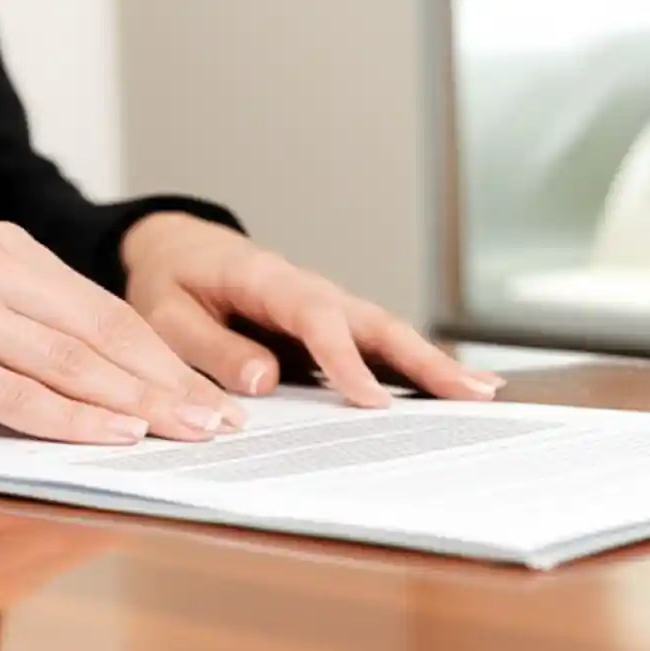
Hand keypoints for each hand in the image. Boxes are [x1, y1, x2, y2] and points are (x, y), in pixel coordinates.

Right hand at [0, 223, 241, 442]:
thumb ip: (42, 333)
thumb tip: (133, 386)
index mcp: (11, 249)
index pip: (109, 311)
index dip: (167, 359)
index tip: (213, 396)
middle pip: (102, 333)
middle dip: (168, 384)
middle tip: (219, 423)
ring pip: (68, 362)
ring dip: (135, 404)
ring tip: (186, 433)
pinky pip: (15, 393)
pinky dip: (71, 419)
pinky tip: (117, 437)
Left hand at [120, 212, 504, 406]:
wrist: (178, 248)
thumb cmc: (170, 281)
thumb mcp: (166, 314)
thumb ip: (211, 347)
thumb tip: (266, 381)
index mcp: (267, 281)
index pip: (317, 319)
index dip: (346, 360)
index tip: (372, 402)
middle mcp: (309, 290)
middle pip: (376, 322)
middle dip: (424, 358)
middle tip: (471, 393)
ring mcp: (326, 306)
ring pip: (387, 333)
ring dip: (434, 363)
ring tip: (483, 393)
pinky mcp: (330, 326)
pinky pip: (377, 345)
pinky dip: (414, 365)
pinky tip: (450, 388)